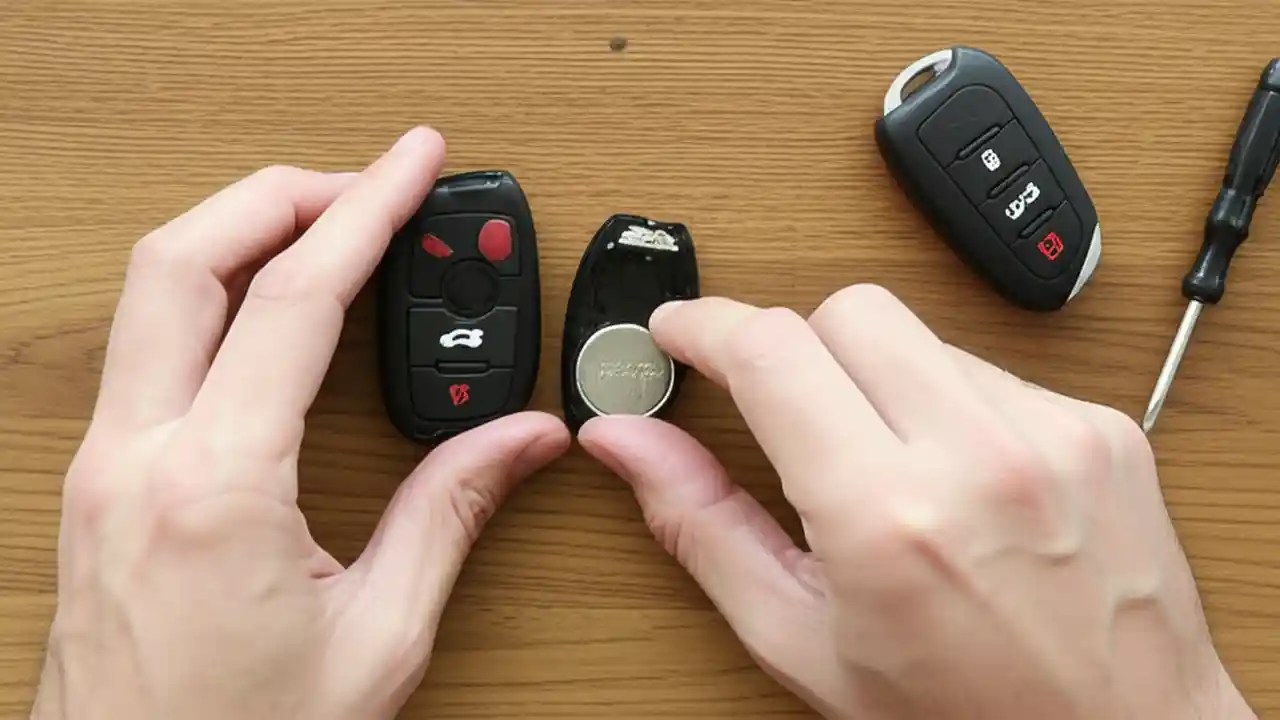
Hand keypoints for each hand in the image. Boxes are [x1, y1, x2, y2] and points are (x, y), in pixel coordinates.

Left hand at [33, 129, 569, 719]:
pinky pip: (145, 344)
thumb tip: (523, 438)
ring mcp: (103, 466)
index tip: (414, 162)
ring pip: (150, 291)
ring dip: (240, 233)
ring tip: (328, 226)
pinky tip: (267, 309)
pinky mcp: (99, 484)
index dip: (368, 209)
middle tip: (367, 180)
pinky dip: (212, 293)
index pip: (295, 296)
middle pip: (185, 256)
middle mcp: (138, 458)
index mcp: (214, 488)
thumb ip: (450, 515)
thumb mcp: (376, 639)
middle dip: (281, 190)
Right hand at [580, 286, 1255, 719]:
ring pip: (920, 332)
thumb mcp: (801, 640)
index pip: (770, 350)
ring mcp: (1052, 434)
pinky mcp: (1099, 427)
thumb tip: (628, 441)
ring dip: (877, 377)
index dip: (704, 325)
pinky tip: (956, 475)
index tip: (680, 330)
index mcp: (887, 518)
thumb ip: (701, 525)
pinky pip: (989, 368)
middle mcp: (979, 458)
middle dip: (795, 345)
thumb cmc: (963, 714)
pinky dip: (951, 403)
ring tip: (886, 464)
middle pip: (846, 309)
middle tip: (788, 411)